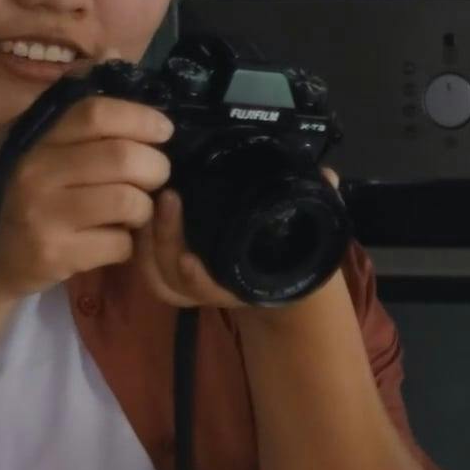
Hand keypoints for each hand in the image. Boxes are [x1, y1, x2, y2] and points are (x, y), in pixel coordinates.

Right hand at [0, 96, 174, 304]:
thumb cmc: (10, 196)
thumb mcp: (28, 143)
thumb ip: (70, 104)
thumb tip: (113, 55)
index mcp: (30, 137)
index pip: (95, 112)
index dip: (141, 117)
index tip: (163, 130)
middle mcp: (33, 171)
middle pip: (122, 156)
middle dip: (155, 166)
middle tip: (156, 174)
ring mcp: (42, 215)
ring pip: (128, 201)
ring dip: (144, 206)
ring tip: (133, 209)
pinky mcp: (54, 255)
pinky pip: (118, 243)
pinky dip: (126, 243)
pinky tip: (109, 240)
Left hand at [133, 170, 344, 314]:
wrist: (283, 268)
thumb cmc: (294, 243)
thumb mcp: (311, 225)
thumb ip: (320, 202)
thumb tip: (329, 177)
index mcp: (243, 284)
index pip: (212, 292)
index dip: (198, 282)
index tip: (190, 260)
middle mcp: (212, 287)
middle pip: (173, 279)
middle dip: (166, 242)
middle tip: (168, 198)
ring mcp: (190, 279)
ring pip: (156, 274)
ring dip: (148, 241)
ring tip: (151, 199)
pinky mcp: (173, 264)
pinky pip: (147, 266)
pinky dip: (140, 244)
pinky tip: (142, 207)